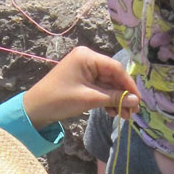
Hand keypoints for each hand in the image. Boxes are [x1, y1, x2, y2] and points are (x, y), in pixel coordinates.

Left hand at [22, 46, 139, 128]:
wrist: (35, 110)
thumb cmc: (60, 100)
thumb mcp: (89, 99)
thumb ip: (114, 98)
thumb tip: (135, 101)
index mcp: (87, 57)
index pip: (116, 68)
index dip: (129, 85)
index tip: (138, 101)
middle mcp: (87, 59)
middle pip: (113, 76)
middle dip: (122, 95)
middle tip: (132, 113)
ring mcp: (84, 69)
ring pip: (107, 84)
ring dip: (115, 99)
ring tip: (123, 116)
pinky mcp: (81, 80)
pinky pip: (99, 88)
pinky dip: (106, 99)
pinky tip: (112, 112)